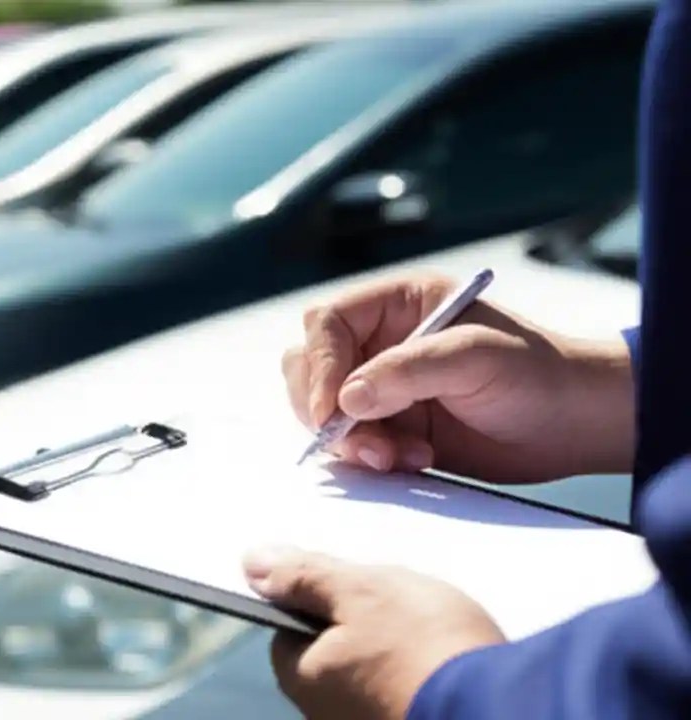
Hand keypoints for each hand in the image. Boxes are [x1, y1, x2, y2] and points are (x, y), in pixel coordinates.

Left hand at [245, 547, 504, 719]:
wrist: (509, 707)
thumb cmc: (424, 645)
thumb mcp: (358, 590)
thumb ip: (304, 576)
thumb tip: (251, 565)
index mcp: (307, 683)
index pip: (289, 630)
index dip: (314, 596)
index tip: (344, 577)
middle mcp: (332, 715)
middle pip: (334, 650)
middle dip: (359, 617)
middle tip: (393, 591)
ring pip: (375, 666)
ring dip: (397, 641)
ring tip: (429, 616)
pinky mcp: (418, 718)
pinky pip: (411, 684)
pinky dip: (425, 664)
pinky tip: (451, 646)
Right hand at [283, 273, 633, 482]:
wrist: (575, 425)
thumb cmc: (538, 374)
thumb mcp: (476, 357)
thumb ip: (408, 371)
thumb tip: (346, 398)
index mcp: (398, 305)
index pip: (327, 324)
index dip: (322, 366)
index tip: (334, 410)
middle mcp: (381, 341)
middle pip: (310, 366)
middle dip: (327, 409)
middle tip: (364, 443)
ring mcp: (383, 386)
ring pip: (323, 409)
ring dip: (350, 440)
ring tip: (398, 457)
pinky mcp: (391, 427)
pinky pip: (351, 442)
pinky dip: (369, 458)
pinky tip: (414, 461)